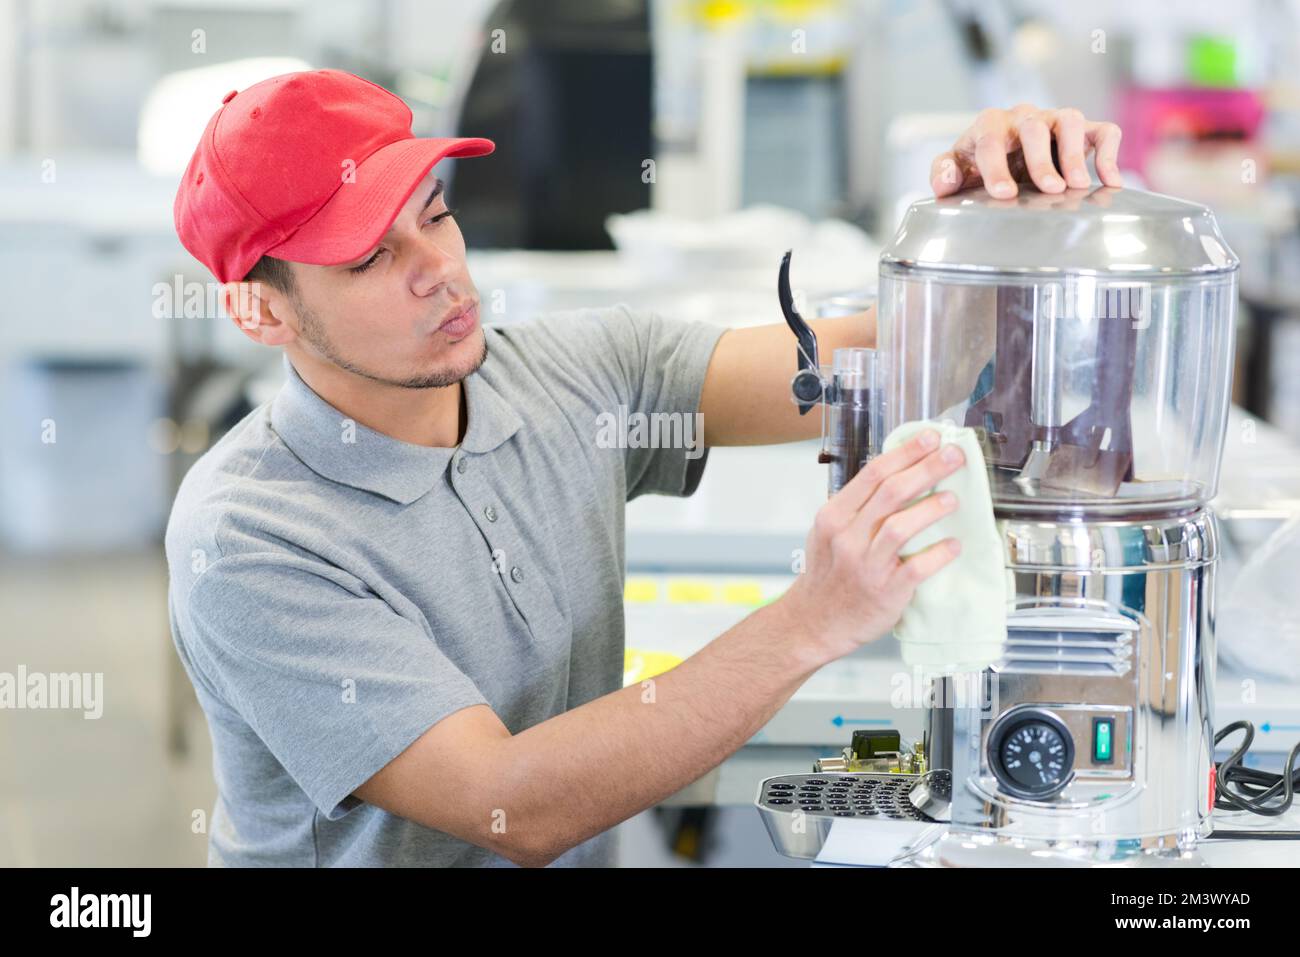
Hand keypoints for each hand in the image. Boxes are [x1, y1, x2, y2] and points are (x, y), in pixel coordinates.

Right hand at [780, 428, 965, 663]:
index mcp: (834, 516)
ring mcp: (865, 564)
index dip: (906, 452)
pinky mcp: (884, 591)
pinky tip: (953, 545)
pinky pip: (916, 568)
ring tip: (953, 499)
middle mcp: (847, 537)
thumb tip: (901, 475)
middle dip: (927, 469)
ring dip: (931, 508)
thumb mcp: (830, 533)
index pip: (873, 473)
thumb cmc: (829, 576)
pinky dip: (937, 554)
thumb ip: (859, 507)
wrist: (815, 622)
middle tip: (953, 456)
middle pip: (891, 492)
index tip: (930, 438)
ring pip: (900, 526)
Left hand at [930, 105, 1122, 198]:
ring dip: (1074, 152)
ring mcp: (1054, 121)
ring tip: (1076, 186)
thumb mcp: (956, 171)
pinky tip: (1110, 181)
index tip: (1004, 194)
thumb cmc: (978, 166)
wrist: (1004, 161)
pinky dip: (1109, 152)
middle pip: (1033, 127)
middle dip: (1041, 159)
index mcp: (990, 125)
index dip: (996, 167)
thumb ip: (943, 173)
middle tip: (1050, 189)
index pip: (991, 141)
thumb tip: (946, 181)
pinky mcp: (1082, 131)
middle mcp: (1024, 117)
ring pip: (1070, 121)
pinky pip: (1103, 131)